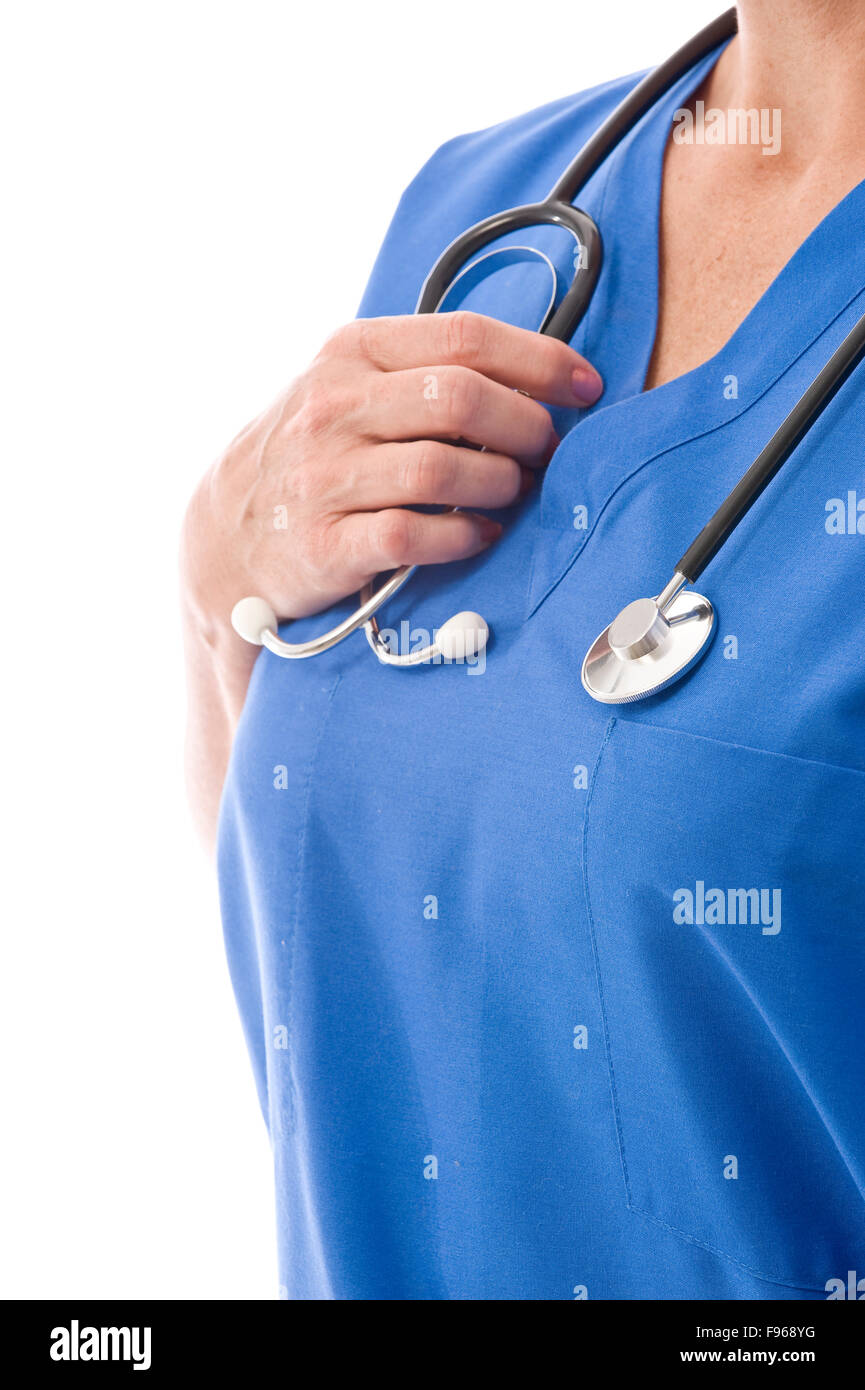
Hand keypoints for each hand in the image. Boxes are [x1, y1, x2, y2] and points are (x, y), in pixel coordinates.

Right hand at [181, 311, 602, 645]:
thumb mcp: (350, 387)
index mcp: (352, 352)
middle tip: (549, 451)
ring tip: (513, 494)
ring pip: (443, 468)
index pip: (464, 337)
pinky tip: (478, 535)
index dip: (540, 360)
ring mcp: (325, 476)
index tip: (585, 387)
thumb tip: (533, 376)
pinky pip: (414, 534)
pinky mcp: (326, 544)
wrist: (227, 535)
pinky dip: (462, 536)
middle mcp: (334, 406)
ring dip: (500, 484)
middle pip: (461, 398)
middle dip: (527, 426)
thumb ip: (422, 371)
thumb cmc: (314, 454)